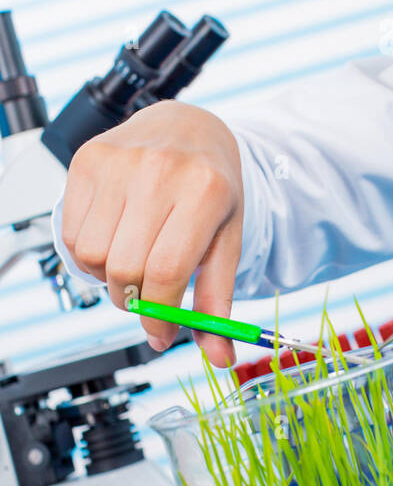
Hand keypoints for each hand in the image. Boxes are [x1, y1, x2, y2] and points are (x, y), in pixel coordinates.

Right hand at [61, 99, 243, 366]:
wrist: (189, 127)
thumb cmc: (210, 187)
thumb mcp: (227, 239)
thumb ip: (219, 301)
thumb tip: (220, 358)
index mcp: (205, 189)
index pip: (168, 271)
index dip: (160, 314)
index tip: (162, 332)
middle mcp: (160, 170)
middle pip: (126, 269)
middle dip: (135, 298)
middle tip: (148, 294)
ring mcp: (119, 162)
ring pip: (93, 256)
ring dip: (109, 277)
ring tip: (133, 260)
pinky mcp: (87, 160)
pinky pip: (73, 235)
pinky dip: (88, 253)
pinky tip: (113, 238)